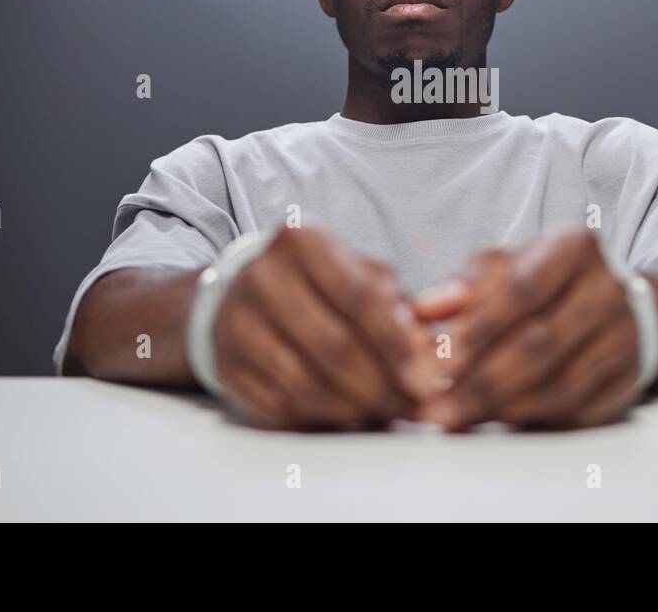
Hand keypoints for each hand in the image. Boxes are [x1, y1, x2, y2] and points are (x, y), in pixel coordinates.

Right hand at [212, 226, 438, 429]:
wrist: (240, 295)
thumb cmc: (319, 283)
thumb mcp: (359, 272)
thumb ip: (398, 304)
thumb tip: (430, 353)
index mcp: (303, 240)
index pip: (359, 297)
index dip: (398, 345)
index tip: (427, 380)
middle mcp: (263, 276)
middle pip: (334, 347)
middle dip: (381, 386)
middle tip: (411, 405)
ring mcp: (238, 323)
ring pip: (307, 383)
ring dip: (355, 408)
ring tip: (385, 411)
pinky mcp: (227, 364)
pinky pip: (282, 405)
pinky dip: (322, 418)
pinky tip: (347, 414)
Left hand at [414, 229, 642, 430]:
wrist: (625, 304)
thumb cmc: (549, 280)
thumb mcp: (509, 265)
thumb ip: (465, 284)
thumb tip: (424, 310)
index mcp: (574, 247)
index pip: (524, 289)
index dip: (480, 328)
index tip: (441, 359)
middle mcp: (608, 288)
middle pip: (542, 342)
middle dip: (484, 378)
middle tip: (441, 402)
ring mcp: (625, 335)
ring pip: (561, 383)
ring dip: (504, 406)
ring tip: (460, 416)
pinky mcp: (628, 377)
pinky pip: (578, 409)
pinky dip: (534, 419)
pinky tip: (497, 421)